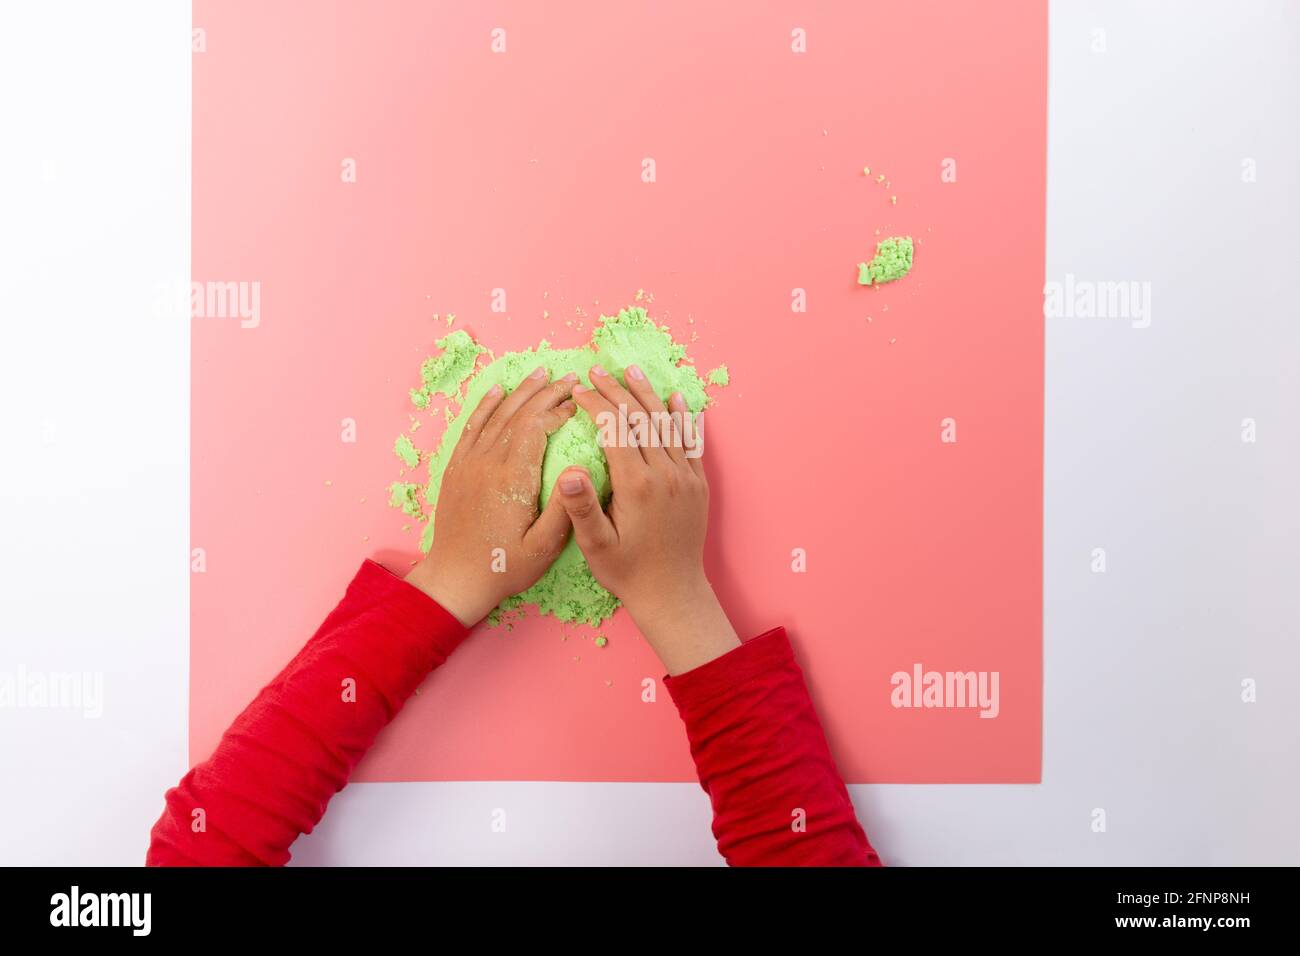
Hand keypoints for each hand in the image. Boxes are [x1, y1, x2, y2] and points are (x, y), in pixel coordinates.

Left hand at [405, 367, 577, 625]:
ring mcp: (469, 463)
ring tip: (539, 374)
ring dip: (520, 393)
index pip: (537, 427)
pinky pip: (472, 428)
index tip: (579, 402)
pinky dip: (485, 406)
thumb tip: (579, 470)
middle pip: (519, 414)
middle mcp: (488, 463)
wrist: (456, 578)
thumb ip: (564, 509)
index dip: (559, 410)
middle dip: (546, 392)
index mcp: (513, 478)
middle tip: (569, 377)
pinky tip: (496, 391)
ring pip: (497, 416)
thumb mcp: (544, 547)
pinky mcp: (457, 469)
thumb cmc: (505, 566)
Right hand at [556, 363, 738, 673]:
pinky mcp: (698, 486)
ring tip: (632, 370)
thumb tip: (570, 472)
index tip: (578, 389)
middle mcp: (664, 475)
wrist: (672, 594)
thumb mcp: (596, 546)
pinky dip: (681, 417)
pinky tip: (676, 399)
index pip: (614, 430)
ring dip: (647, 395)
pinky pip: (690, 442)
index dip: (594, 405)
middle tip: (597, 370)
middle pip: (639, 419)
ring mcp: (685, 478)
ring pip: (665, 424)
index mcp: (636, 485)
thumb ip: (582, 509)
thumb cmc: (627, 572)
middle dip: (616, 390)